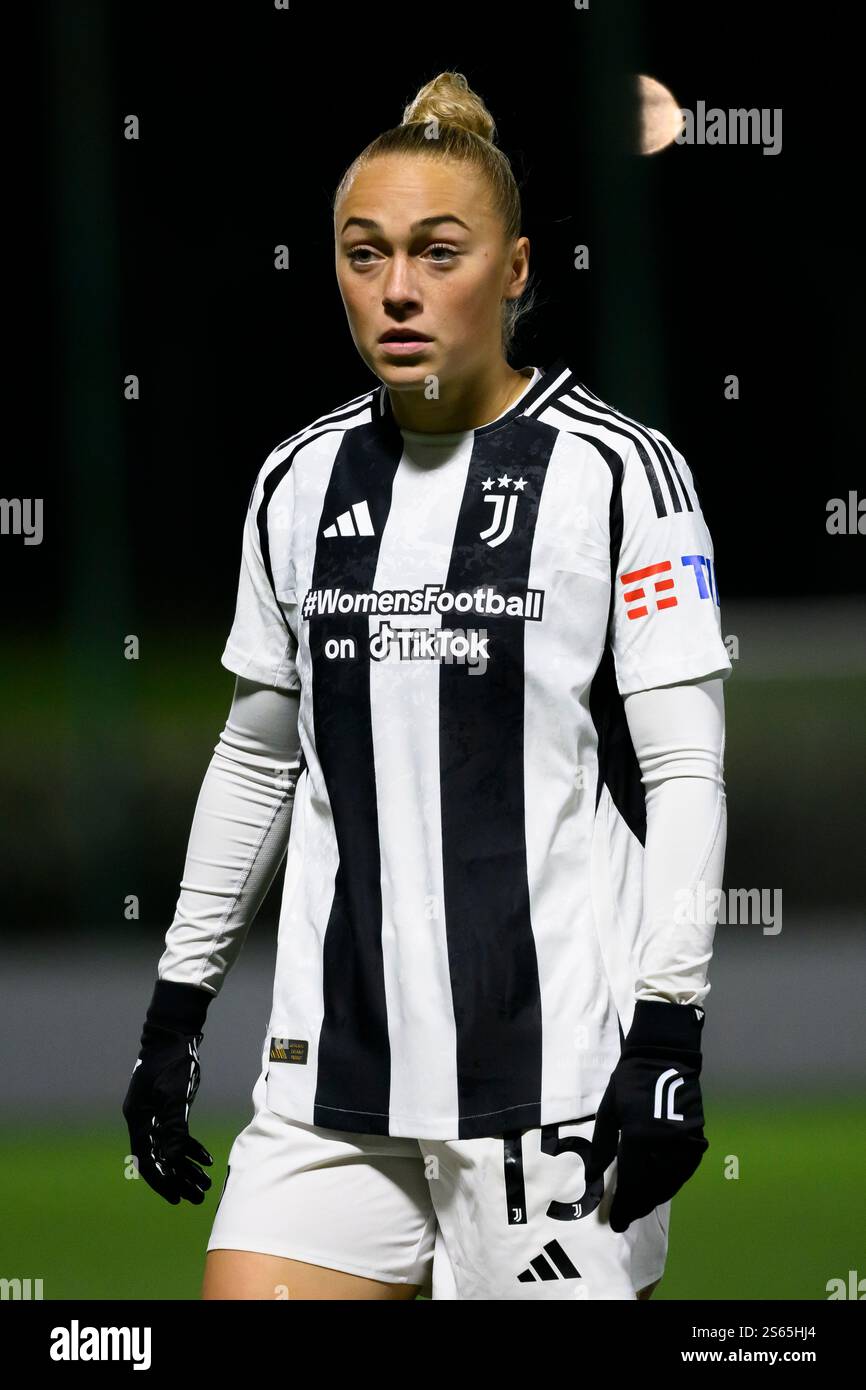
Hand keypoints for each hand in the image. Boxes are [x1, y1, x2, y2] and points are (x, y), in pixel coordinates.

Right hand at [123, 981, 213, 1204]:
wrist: (175, 1033)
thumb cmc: (173, 1061)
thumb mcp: (175, 1095)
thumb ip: (173, 1127)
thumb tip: (171, 1162)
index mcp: (138, 1119)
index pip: (147, 1160)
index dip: (163, 1182)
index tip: (178, 1198)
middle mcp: (142, 1120)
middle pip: (159, 1158)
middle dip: (179, 1180)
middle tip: (199, 1196)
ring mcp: (154, 1114)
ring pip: (170, 1149)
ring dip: (187, 1167)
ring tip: (207, 1183)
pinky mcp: (167, 1108)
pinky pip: (177, 1135)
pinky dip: (190, 1148)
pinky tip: (207, 1159)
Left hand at [586, 1000, 708, 1231]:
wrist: (664, 1055)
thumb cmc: (630, 1079)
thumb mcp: (609, 1109)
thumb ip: (603, 1145)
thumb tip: (594, 1175)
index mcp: (638, 1136)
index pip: (632, 1182)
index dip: (624, 1205)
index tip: (617, 1221)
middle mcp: (664, 1144)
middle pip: (652, 1187)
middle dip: (639, 1205)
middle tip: (627, 1216)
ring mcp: (684, 1142)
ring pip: (671, 1182)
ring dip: (655, 1197)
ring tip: (642, 1204)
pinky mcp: (697, 1138)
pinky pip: (684, 1171)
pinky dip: (672, 1183)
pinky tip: (661, 1186)